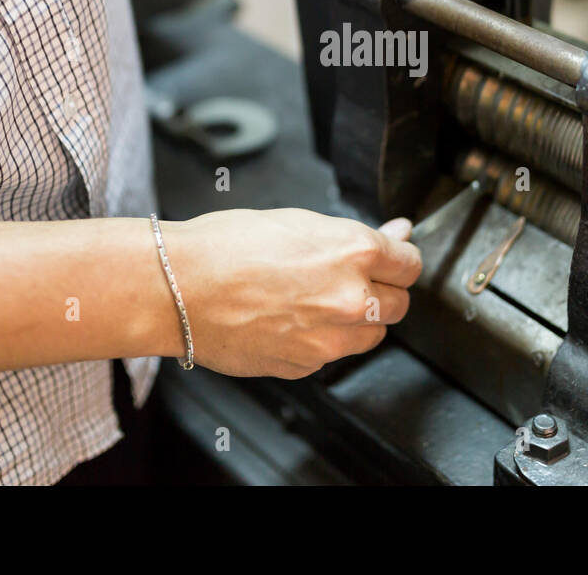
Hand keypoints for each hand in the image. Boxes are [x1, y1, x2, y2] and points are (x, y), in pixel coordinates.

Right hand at [158, 209, 421, 377]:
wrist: (178, 288)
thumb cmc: (225, 247)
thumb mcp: (297, 222)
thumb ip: (352, 236)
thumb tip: (395, 233)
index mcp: (355, 252)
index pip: (410, 264)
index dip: (399, 259)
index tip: (391, 259)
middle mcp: (351, 298)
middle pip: (399, 304)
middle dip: (381, 291)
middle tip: (350, 279)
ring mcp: (329, 339)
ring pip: (371, 336)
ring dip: (357, 321)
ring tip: (316, 301)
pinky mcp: (305, 366)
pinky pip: (331, 355)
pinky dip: (321, 342)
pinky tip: (290, 320)